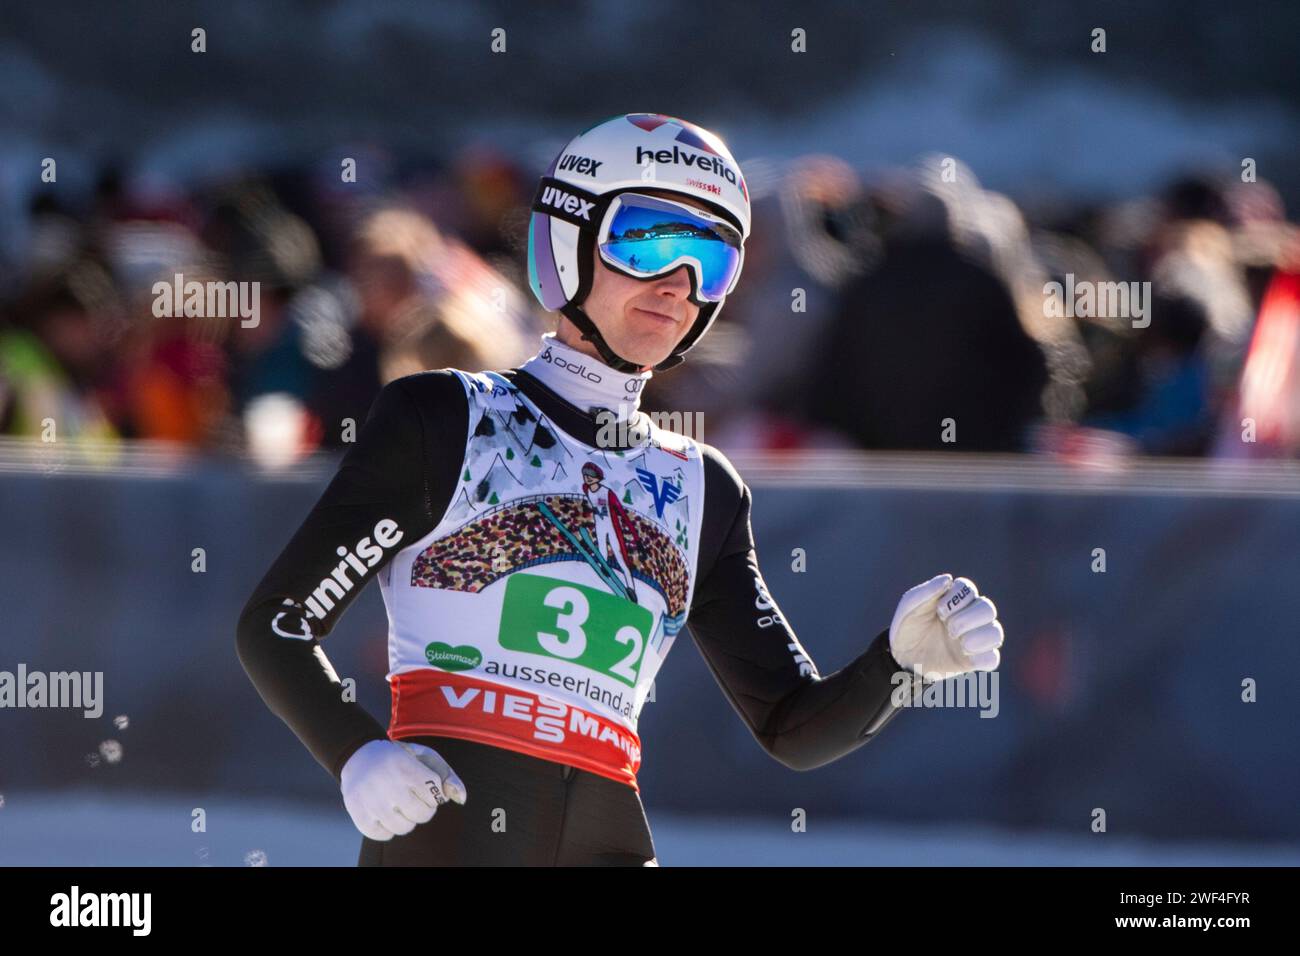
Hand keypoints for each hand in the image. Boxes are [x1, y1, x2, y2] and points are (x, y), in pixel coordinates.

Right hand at [340, 739, 467, 840]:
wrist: (359, 756)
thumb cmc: (400, 759)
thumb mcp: (425, 757)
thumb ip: (447, 776)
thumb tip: (462, 799)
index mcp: (405, 767)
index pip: (435, 796)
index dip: (433, 795)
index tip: (424, 787)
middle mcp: (387, 784)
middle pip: (422, 815)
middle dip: (423, 809)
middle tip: (413, 798)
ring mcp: (371, 801)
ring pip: (403, 828)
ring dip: (406, 820)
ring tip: (399, 805)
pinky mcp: (358, 814)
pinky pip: (383, 835)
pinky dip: (387, 829)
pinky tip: (385, 813)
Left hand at [888, 574, 1003, 681]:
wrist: (902, 658)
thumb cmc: (908, 628)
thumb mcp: (910, 608)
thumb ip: (926, 592)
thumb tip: (948, 578)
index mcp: (954, 601)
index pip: (968, 589)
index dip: (957, 599)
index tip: (939, 611)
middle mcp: (969, 618)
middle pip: (988, 608)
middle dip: (968, 619)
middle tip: (949, 628)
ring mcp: (974, 639)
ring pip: (996, 632)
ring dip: (979, 637)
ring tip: (961, 644)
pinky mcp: (974, 661)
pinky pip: (993, 658)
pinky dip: (983, 657)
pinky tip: (966, 655)